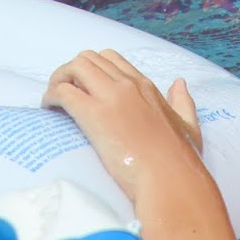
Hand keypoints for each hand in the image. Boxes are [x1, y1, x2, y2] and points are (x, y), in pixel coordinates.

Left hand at [43, 48, 202, 202]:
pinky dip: (51, 96)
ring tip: (54, 101)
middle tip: (64, 94)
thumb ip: (183, 102)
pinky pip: (63, 92)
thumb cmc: (180, 162)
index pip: (110, 59)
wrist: (171, 181)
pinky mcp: (95, 115)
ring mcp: (111, 97)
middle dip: (71, 71)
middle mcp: (127, 85)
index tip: (84, 87)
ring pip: (74, 67)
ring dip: (59, 80)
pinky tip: (49, 110)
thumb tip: (179, 83)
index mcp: (145, 87)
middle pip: (88, 58)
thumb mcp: (189, 126)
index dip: (92, 69)